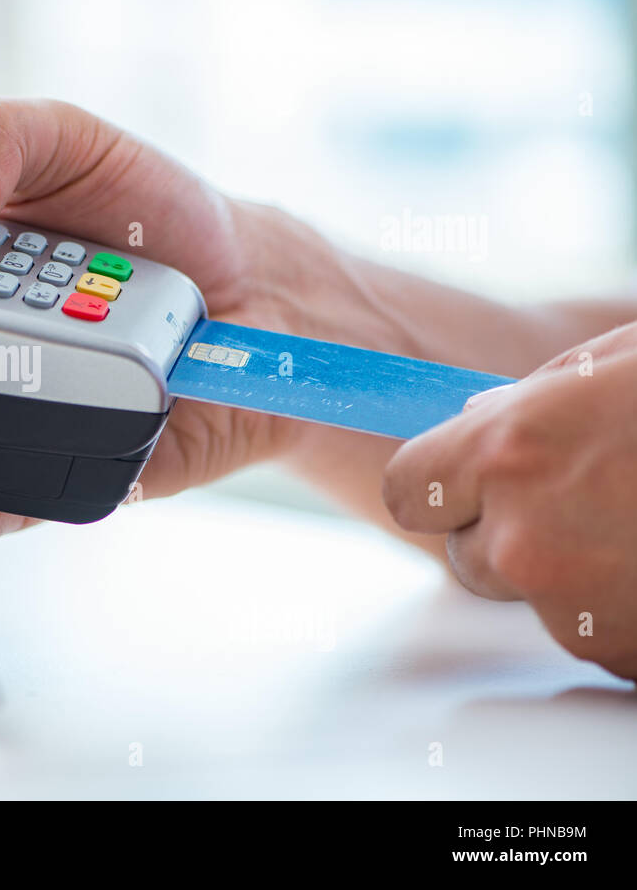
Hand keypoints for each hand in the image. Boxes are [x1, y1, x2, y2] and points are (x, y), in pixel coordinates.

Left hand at [383, 322, 636, 678]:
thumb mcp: (609, 368)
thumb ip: (527, 408)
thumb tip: (473, 425)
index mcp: (510, 453)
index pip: (410, 491)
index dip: (438, 486)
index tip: (460, 481)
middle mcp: (527, 538)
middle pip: (467, 557)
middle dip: (507, 530)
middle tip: (581, 496)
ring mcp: (578, 607)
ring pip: (535, 599)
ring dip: (571, 572)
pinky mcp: (626, 656)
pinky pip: (597, 635)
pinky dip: (623, 608)